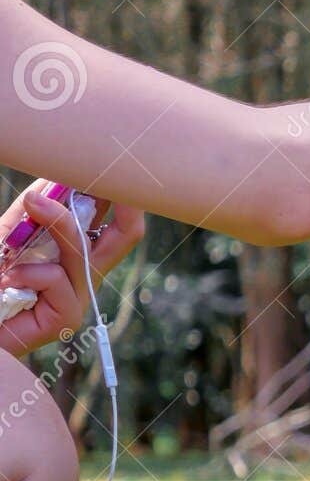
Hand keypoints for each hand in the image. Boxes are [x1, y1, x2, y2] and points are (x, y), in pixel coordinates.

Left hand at [0, 181, 144, 357]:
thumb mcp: (11, 233)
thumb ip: (35, 210)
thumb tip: (58, 176)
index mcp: (75, 251)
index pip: (114, 220)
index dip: (122, 194)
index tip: (116, 162)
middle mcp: (83, 274)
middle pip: (126, 235)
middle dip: (125, 201)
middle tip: (115, 170)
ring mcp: (77, 297)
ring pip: (85, 250)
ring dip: (59, 222)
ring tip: (31, 206)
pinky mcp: (65, 318)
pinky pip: (57, 278)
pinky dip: (28, 270)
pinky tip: (7, 279)